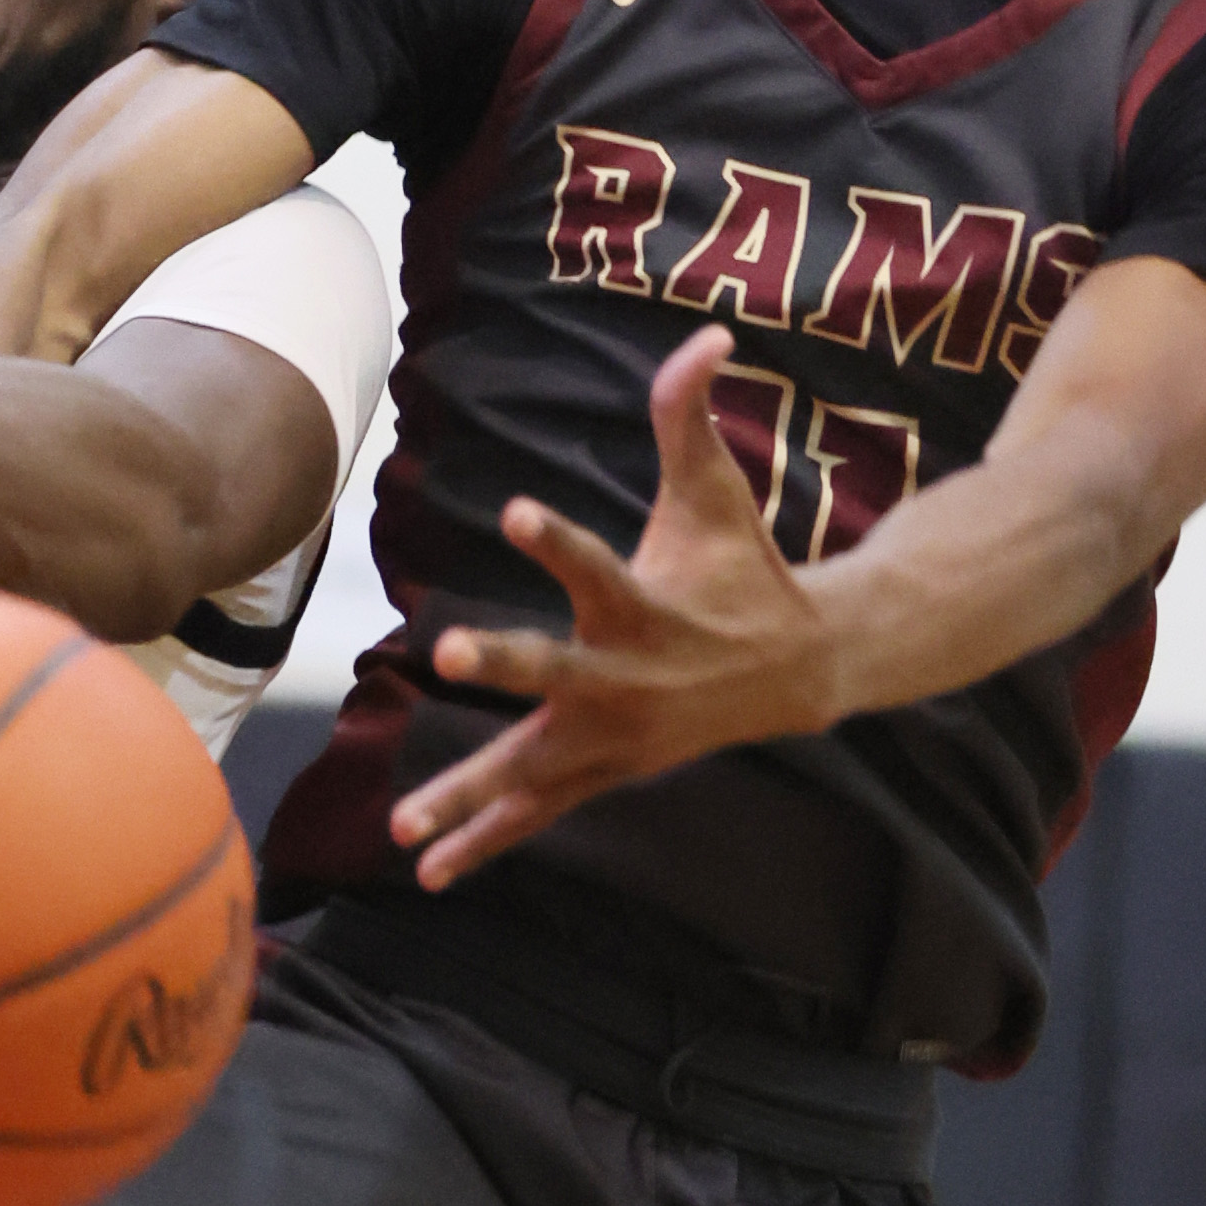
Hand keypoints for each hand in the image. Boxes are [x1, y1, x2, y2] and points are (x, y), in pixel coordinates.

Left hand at [390, 326, 839, 890]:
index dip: (554, 538)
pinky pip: (536, 812)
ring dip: (469, 796)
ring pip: (533, 769)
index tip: (513, 508)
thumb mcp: (716, 494)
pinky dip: (484, 842)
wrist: (802, 673)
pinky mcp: (601, 770)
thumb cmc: (743, 572)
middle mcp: (626, 680)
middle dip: (505, 664)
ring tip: (403, 826)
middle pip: (557, 675)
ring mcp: (612, 737)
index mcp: (647, 609)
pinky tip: (426, 870)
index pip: (594, 564)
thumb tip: (709, 335)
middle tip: (452, 650)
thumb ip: (690, 418)